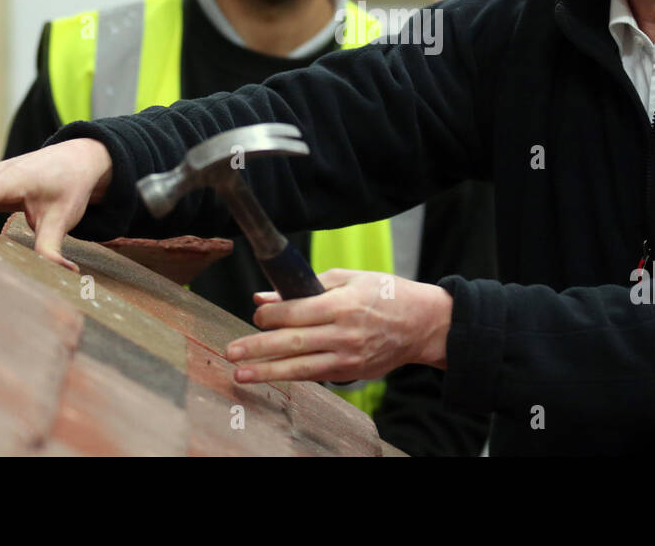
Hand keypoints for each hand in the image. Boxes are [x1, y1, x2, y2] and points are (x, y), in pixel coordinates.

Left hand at [224, 268, 452, 384]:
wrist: (423, 323)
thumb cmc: (386, 294)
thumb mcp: (350, 278)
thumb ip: (307, 286)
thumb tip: (265, 297)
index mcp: (342, 303)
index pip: (297, 312)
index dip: (271, 316)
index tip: (257, 316)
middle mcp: (344, 332)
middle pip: (292, 342)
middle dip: (258, 347)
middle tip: (231, 352)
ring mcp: (348, 356)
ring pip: (300, 366)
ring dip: (267, 371)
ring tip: (240, 374)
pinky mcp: (351, 372)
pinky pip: (315, 375)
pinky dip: (292, 375)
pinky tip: (271, 376)